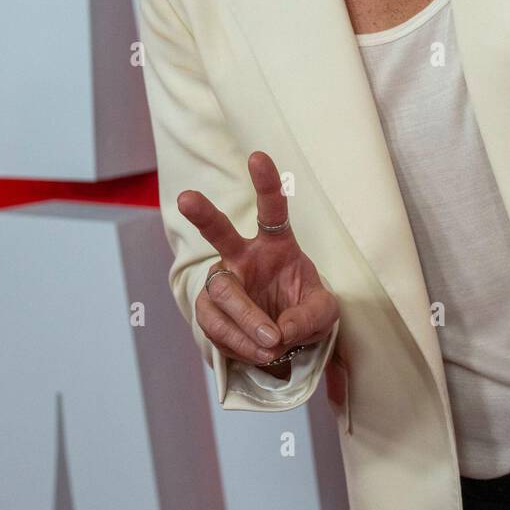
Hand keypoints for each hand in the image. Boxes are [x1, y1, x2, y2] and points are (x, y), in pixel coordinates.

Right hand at [180, 151, 338, 377]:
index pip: (272, 209)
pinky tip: (259, 352)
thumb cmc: (303, 313)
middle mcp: (244, 257)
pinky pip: (216, 325)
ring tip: (271, 341)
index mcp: (277, 244)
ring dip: (245, 319)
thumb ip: (310, 317)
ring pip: (221, 291)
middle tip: (186, 198)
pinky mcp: (211, 312)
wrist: (284, 344)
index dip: (265, 183)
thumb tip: (281, 330)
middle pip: (220, 233)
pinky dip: (239, 343)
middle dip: (203, 215)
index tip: (257, 157)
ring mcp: (225, 283)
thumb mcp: (324, 314)